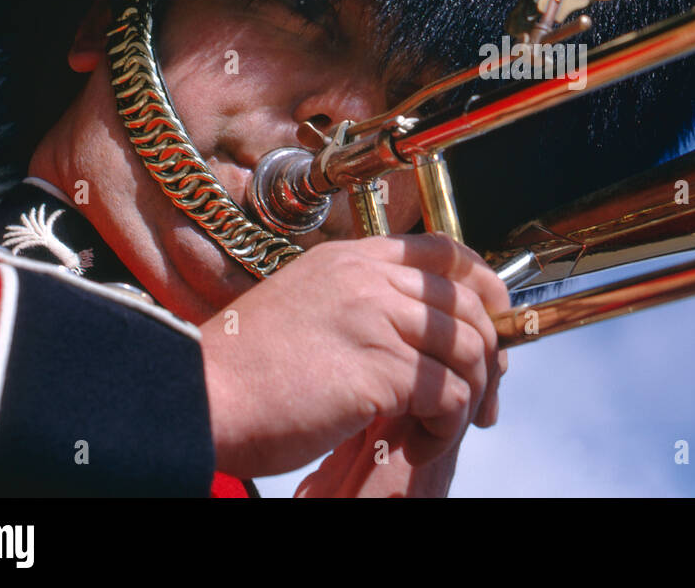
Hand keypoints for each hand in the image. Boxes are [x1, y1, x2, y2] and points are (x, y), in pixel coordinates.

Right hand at [201, 233, 509, 478]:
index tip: (494, 320)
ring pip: (469, 349)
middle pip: (467, 303)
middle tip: (483, 398)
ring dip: (467, 398)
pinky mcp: (381, 367)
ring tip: (438, 429)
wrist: (200, 398)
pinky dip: (445, 426)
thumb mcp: (306, 308)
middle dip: (489, 354)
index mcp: (350, 260)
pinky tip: (417, 443)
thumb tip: (414, 333)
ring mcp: (377, 318)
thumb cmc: (244, 371)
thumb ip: (359, 305)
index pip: (443, 251)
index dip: (483, 283)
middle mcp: (369, 278)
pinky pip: (449, 393)